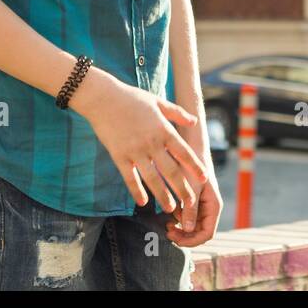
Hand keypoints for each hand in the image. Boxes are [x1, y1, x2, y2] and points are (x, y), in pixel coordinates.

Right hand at [71, 69, 207, 212]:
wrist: (103, 99)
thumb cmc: (132, 98)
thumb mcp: (158, 102)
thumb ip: (177, 113)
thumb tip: (194, 121)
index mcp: (164, 129)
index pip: (184, 152)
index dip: (195, 166)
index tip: (204, 179)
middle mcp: (152, 143)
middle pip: (171, 170)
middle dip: (182, 188)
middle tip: (190, 203)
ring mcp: (135, 151)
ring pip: (152, 179)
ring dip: (162, 195)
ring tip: (170, 209)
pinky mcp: (119, 156)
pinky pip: (130, 177)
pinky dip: (136, 191)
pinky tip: (142, 202)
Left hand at [165, 170, 222, 247]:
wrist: (190, 151)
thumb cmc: (192, 168)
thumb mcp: (191, 189)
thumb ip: (190, 209)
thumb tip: (188, 230)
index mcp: (214, 207)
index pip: (207, 234)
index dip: (192, 241)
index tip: (176, 239)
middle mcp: (210, 209)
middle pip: (199, 233)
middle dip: (184, 236)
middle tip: (168, 232)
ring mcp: (202, 207)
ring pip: (192, 227)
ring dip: (180, 229)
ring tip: (167, 223)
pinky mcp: (193, 203)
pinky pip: (187, 218)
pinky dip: (178, 220)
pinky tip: (170, 214)